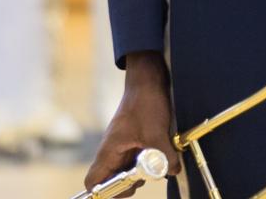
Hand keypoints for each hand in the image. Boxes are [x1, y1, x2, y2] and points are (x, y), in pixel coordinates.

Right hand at [83, 52, 180, 195]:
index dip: (105, 192)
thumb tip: (172, 172)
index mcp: (108, 152)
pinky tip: (161, 156)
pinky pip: (137, 158)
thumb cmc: (145, 102)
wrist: (149, 79)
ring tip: (155, 167)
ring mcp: (123, 145)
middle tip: (144, 179)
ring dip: (139, 173)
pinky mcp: (134, 139)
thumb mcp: (157, 133)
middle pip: (111, 180)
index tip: (126, 189)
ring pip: (126, 169)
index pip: (93, 182)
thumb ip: (164, 157)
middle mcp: (112, 151)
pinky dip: (147, 161)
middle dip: (127, 185)